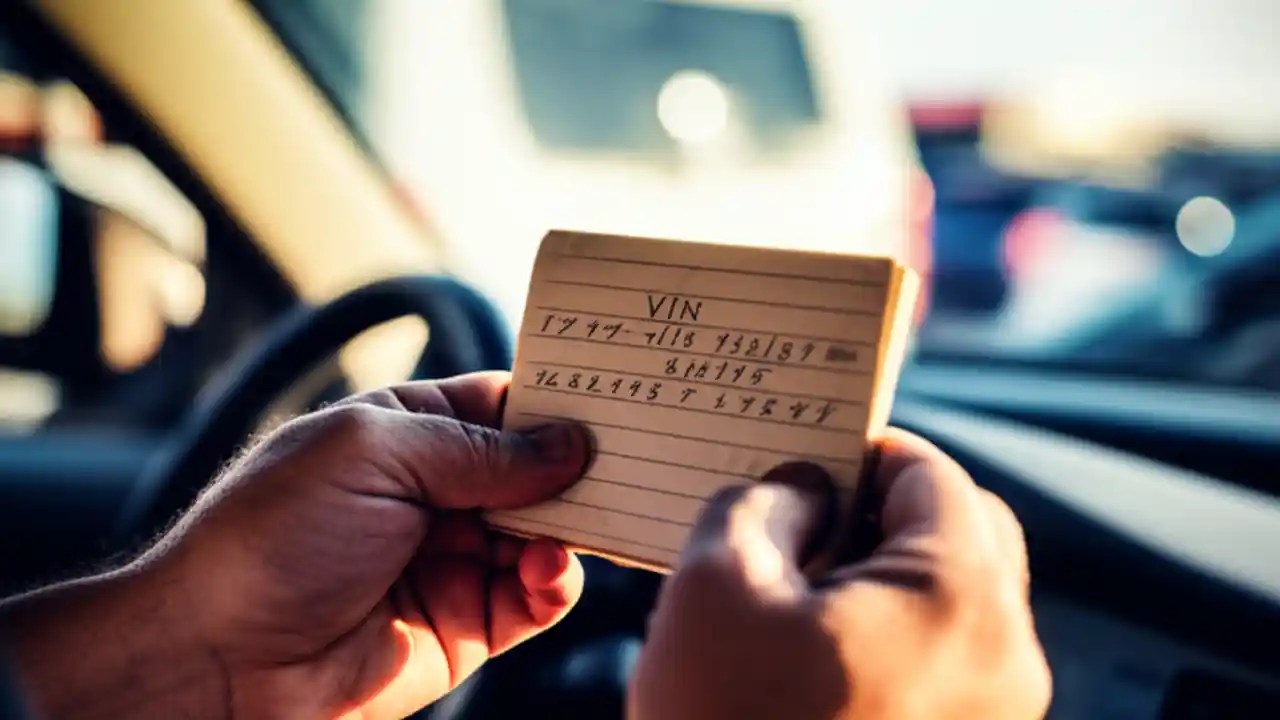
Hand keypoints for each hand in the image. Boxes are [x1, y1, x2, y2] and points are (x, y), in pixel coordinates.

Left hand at [0, 372, 591, 719]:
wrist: (221, 659)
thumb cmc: (273, 537)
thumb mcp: (374, 455)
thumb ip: (478, 450)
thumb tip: (570, 445)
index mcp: (405, 433)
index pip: (498, 405)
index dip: (552, 402)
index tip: (610, 399)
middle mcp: (436, 494)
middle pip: (534, 471)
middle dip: (576, 466)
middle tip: (627, 461)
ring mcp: (453, 560)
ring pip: (546, 534)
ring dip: (570, 527)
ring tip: (575, 526)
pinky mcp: (467, 624)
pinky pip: (536, 598)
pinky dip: (555, 583)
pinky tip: (547, 570)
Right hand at [630, 428, 1051, 719]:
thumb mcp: (714, 585)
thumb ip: (761, 502)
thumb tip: (797, 490)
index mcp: (959, 597)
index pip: (932, 475)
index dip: (862, 450)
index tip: (809, 454)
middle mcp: (1003, 659)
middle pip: (959, 538)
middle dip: (878, 515)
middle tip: (798, 518)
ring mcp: (995, 719)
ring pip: (949, 607)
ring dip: (878, 581)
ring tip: (790, 591)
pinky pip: (938, 668)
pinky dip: (884, 642)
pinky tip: (807, 656)